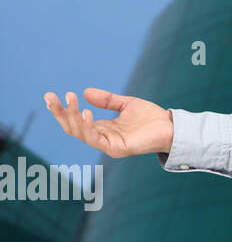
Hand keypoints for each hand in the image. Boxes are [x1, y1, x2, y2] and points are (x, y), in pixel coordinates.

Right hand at [43, 88, 173, 158]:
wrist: (171, 127)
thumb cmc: (151, 118)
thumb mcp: (126, 104)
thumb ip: (106, 100)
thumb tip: (84, 92)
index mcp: (102, 128)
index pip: (76, 120)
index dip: (63, 110)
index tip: (52, 95)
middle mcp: (102, 137)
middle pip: (72, 127)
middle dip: (60, 113)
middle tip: (49, 97)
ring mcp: (107, 144)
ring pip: (80, 133)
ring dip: (71, 117)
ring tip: (68, 101)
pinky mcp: (116, 148)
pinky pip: (95, 139)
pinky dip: (87, 127)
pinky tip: (85, 113)